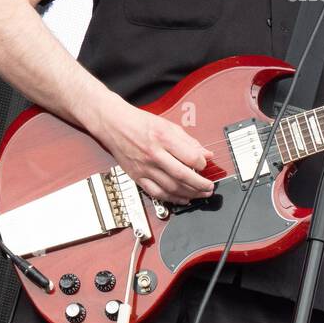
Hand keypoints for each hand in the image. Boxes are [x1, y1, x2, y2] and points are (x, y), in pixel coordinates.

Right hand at [91, 97, 215, 204]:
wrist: (113, 124)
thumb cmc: (140, 123)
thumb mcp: (168, 125)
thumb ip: (189, 141)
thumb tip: (207, 154)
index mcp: (163, 138)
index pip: (189, 156)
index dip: (202, 164)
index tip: (205, 165)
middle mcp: (154, 154)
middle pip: (182, 175)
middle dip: (200, 185)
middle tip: (210, 187)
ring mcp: (144, 168)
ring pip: (170, 187)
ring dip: (189, 194)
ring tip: (201, 194)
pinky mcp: (137, 177)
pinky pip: (156, 193)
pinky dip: (172, 199)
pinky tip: (183, 199)